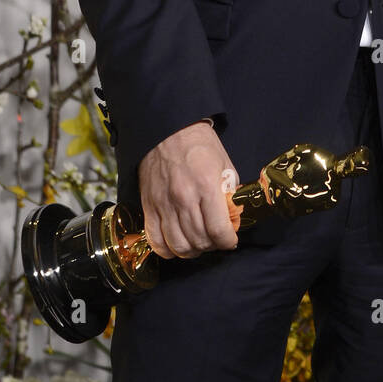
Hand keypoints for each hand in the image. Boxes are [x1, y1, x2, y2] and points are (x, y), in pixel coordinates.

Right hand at [138, 121, 239, 259]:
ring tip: (199, 242)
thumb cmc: (199, 145)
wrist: (167, 130)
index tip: (231, 240)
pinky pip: (156, 241)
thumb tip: (233, 218)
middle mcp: (183, 198)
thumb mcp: (225, 165)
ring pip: (179, 246)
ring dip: (192, 250)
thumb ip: (230, 194)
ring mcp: (163, 204)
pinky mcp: (149, 207)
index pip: (218, 230)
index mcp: (206, 186)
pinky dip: (168, 250)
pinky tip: (177, 244)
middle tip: (216, 239)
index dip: (228, 241)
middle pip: (199, 240)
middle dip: (212, 245)